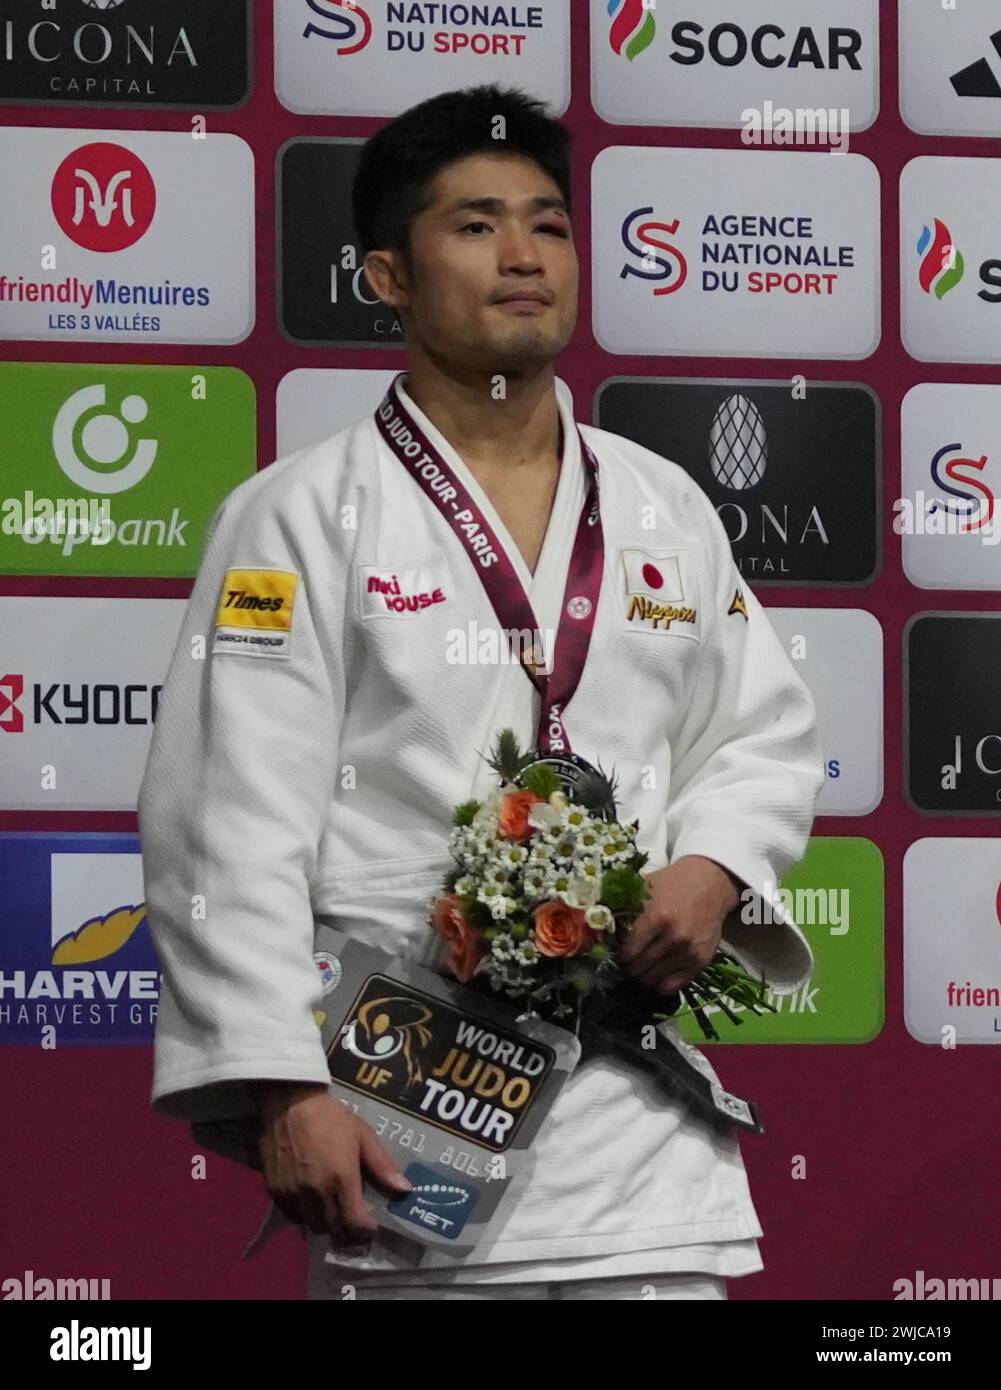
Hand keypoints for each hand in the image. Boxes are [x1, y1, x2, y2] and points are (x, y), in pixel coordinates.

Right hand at [250, 1081, 412, 1251]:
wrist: (289, 1103)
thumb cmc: (331, 1118)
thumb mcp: (363, 1135)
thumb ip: (382, 1165)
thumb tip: (404, 1190)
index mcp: (341, 1179)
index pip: (354, 1223)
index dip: (365, 1231)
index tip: (371, 1226)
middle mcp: (316, 1192)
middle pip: (333, 1231)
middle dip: (347, 1232)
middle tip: (354, 1222)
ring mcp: (293, 1194)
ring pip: (312, 1226)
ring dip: (326, 1224)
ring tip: (333, 1211)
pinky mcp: (274, 1191)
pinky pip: (293, 1216)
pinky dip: (305, 1215)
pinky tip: (312, 1201)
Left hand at [618, 855, 742, 995]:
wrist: (710, 883)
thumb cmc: (672, 884)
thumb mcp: (644, 888)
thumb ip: (623, 908)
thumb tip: (598, 929)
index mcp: (658, 917)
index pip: (628, 951)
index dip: (619, 954)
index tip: (618, 952)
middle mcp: (675, 937)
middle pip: (639, 968)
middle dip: (629, 967)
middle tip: (627, 961)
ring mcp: (689, 952)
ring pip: (653, 979)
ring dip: (643, 975)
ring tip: (641, 965)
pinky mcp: (701, 962)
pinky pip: (672, 987)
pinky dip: (659, 984)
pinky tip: (656, 972)